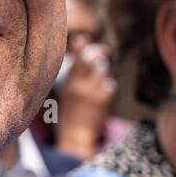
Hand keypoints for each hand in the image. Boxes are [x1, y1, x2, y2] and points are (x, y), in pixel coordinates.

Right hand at [55, 43, 115, 157]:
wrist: (75, 136)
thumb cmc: (69, 114)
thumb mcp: (65, 93)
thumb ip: (73, 76)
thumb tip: (83, 57)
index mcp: (66, 82)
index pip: (73, 56)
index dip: (80, 46)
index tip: (83, 39)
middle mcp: (77, 84)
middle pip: (89, 57)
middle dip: (97, 52)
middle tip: (103, 51)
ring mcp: (89, 91)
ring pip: (102, 70)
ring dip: (103, 73)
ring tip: (99, 80)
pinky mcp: (101, 99)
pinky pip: (109, 85)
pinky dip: (108, 89)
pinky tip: (103, 96)